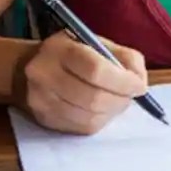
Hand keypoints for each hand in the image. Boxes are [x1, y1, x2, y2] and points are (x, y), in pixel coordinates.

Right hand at [12, 32, 147, 134]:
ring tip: (117, 102)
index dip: (123, 82)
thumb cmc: (72, 52)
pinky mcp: (44, 120)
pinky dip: (100, 121)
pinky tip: (102, 110)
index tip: (139, 86)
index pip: (95, 70)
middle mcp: (45, 75)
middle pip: (93, 98)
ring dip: (112, 112)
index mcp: (60, 49)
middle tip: (130, 96)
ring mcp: (41, 101)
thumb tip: (140, 82)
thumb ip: (125, 57)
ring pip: (89, 117)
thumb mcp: (98, 42)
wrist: (30, 69)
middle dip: (120, 100)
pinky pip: (81, 128)